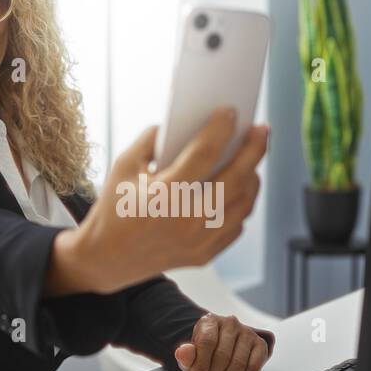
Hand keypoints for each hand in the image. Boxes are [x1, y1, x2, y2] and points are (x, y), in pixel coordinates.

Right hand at [48, 107, 267, 295]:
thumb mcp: (123, 166)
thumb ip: (151, 140)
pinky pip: (236, 226)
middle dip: (254, 149)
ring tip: (253, 159)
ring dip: (253, 176)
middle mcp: (186, 220)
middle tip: (262, 129)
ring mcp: (198, 241)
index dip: (221, 129)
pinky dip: (242, 204)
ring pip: (243, 203)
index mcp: (164, 195)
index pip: (204, 154)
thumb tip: (181, 122)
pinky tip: (240, 188)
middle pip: (236, 178)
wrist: (107, 259)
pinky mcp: (204, 255)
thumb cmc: (114, 208)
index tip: (231, 112)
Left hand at [173, 314, 272, 370]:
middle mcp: (230, 322)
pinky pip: (253, 366)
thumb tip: (182, 352)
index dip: (201, 365)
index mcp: (210, 320)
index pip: (207, 342)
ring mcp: (247, 332)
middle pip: (223, 355)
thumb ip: (185, 355)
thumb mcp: (190, 355)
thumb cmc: (204, 352)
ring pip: (238, 363)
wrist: (221, 348)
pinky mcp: (260, 344)